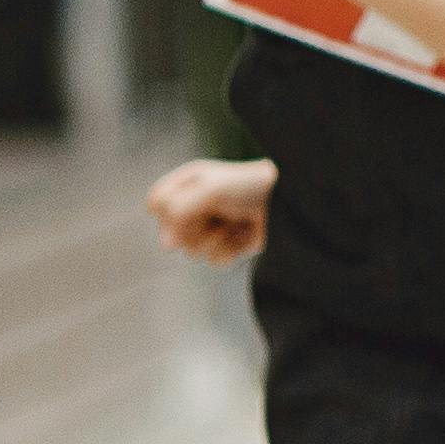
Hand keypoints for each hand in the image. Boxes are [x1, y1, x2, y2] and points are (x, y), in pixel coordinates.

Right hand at [147, 155, 273, 262]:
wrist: (287, 202)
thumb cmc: (249, 187)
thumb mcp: (210, 190)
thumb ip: (179, 211)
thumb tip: (166, 246)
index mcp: (188, 183)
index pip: (157, 204)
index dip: (169, 210)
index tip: (189, 205)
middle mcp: (196, 205)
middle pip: (171, 233)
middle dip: (195, 226)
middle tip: (218, 212)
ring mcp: (211, 227)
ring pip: (192, 250)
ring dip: (215, 239)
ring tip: (234, 223)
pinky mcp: (228, 245)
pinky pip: (214, 260)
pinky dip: (230, 249)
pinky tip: (244, 235)